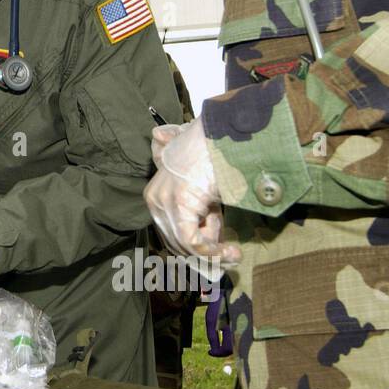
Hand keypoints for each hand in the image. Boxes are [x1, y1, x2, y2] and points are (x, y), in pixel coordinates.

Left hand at [143, 119, 239, 263]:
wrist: (222, 132)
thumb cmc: (217, 156)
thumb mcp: (205, 190)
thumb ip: (203, 214)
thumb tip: (210, 240)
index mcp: (157, 194)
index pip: (171, 233)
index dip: (195, 248)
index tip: (220, 252)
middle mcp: (154, 199)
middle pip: (176, 242)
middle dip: (204, 254)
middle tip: (229, 256)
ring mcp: (165, 201)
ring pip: (185, 245)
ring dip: (212, 256)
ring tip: (233, 256)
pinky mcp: (179, 203)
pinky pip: (192, 240)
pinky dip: (211, 251)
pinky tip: (229, 251)